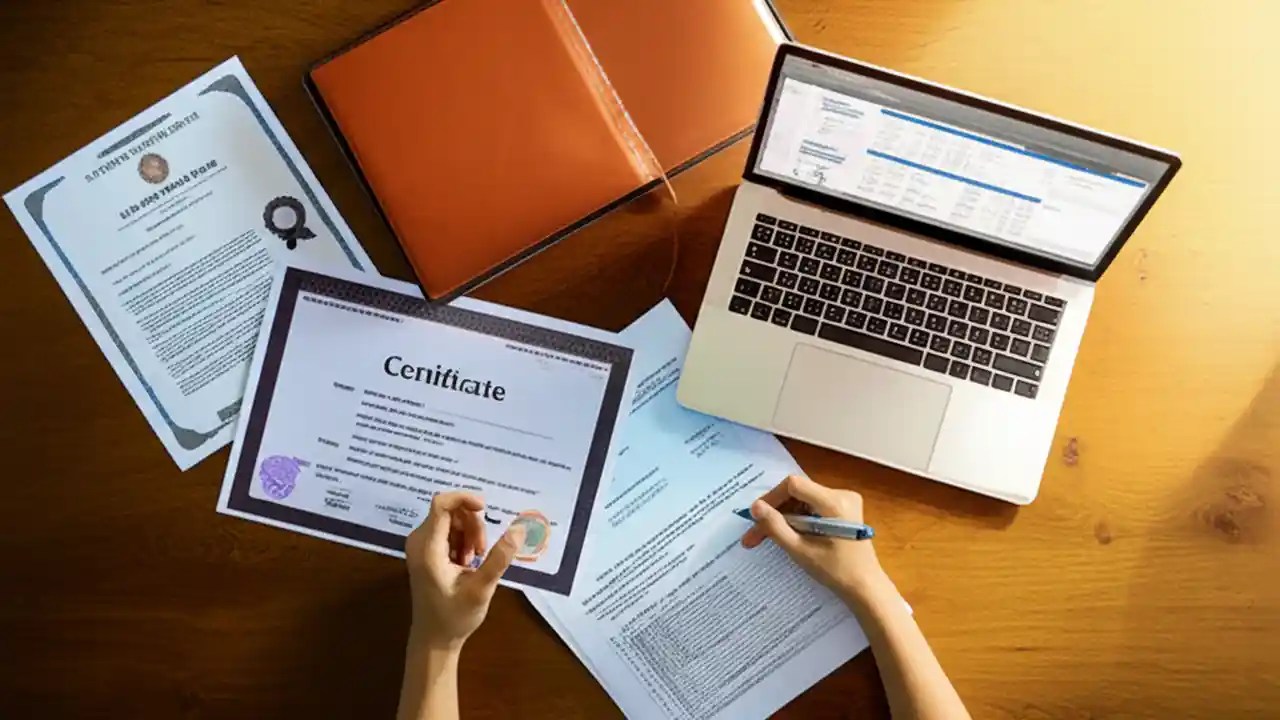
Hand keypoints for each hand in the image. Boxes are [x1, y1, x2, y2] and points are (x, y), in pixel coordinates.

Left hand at [404, 492, 524, 651]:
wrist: (434, 638)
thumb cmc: (454, 617)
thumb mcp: (481, 588)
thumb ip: (499, 557)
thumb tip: (520, 528)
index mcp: (428, 549)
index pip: (441, 504)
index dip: (465, 498)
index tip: (485, 509)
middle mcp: (419, 541)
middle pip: (451, 511)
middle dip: (473, 525)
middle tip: (482, 553)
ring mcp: (421, 544)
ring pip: (452, 519)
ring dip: (470, 534)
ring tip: (474, 561)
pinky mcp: (426, 549)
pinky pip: (449, 530)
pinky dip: (463, 540)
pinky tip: (467, 563)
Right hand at [741, 475, 888, 604]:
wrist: (866, 587)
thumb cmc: (836, 572)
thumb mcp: (801, 551)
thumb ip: (776, 527)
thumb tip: (755, 506)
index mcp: (835, 502)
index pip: (794, 485)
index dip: (771, 498)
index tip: (756, 518)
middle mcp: (842, 494)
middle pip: (798, 492)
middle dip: (775, 512)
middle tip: (755, 534)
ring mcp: (845, 500)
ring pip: (803, 500)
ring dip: (784, 517)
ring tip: (767, 537)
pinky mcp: (844, 508)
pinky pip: (813, 506)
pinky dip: (798, 519)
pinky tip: (788, 534)